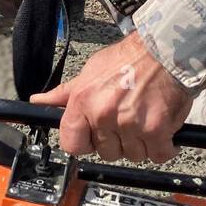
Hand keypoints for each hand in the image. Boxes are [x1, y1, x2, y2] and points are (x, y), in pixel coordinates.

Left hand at [30, 32, 192, 162]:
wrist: (166, 50)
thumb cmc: (130, 59)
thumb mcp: (90, 71)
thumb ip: (65, 93)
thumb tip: (38, 101)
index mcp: (83, 101)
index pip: (72, 144)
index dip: (85, 143)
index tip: (95, 137)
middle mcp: (103, 114)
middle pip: (107, 152)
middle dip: (118, 141)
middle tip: (128, 119)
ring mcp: (130, 124)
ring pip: (133, 155)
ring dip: (142, 143)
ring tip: (146, 118)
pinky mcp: (156, 130)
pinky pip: (158, 155)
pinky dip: (164, 147)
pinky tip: (163, 129)